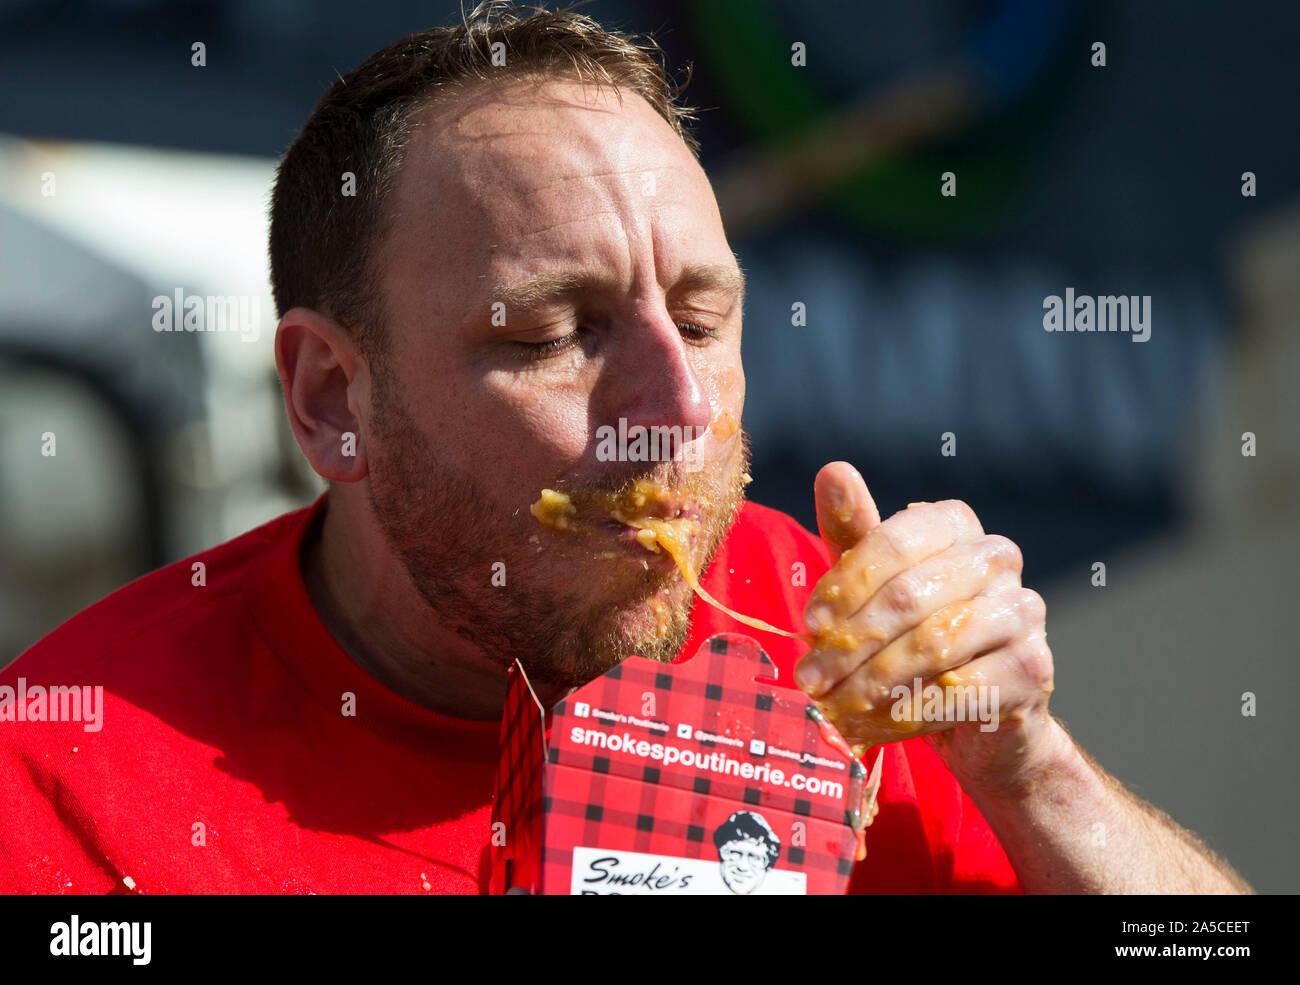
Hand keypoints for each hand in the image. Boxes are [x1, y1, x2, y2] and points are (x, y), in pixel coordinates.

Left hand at [795, 462, 1058, 792]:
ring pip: (933, 645)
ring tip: (834, 706)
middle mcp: (998, 558)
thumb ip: (853, 532)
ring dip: (872, 682)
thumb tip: (833, 470)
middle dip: (850, 643)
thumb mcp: (874, 582)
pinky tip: (873, 726)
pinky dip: (906, 713)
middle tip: (810, 678)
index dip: (846, 585)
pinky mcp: (1035, 669)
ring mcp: (1024, 612)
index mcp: (955, 524)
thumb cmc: (912, 634)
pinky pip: (960, 691)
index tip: (811, 625)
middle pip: (909, 596)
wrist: (978, 716)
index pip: (893, 540)